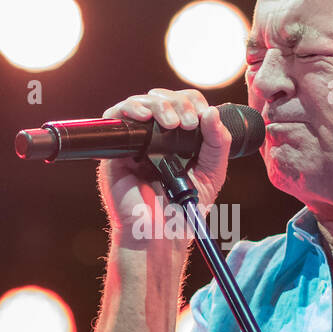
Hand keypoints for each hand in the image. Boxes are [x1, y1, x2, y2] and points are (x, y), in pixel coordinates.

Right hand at [96, 88, 231, 241]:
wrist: (161, 234)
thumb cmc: (183, 209)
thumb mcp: (212, 172)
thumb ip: (218, 143)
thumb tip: (211, 112)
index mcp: (177, 139)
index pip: (182, 103)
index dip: (191, 101)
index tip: (202, 117)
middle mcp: (154, 137)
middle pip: (161, 97)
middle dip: (177, 103)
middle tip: (188, 123)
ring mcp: (134, 143)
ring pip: (140, 103)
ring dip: (158, 104)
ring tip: (171, 123)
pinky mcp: (115, 152)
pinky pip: (115, 118)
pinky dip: (128, 109)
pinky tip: (144, 117)